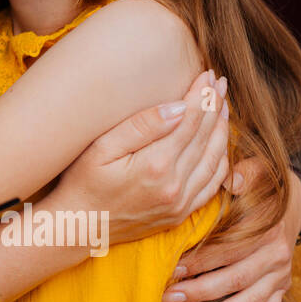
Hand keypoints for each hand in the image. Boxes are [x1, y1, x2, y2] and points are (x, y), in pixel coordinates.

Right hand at [56, 69, 230, 245]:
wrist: (78, 227)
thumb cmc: (82, 182)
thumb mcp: (102, 149)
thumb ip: (142, 127)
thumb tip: (179, 107)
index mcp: (156, 166)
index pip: (189, 121)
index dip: (200, 95)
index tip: (207, 74)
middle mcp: (175, 186)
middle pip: (206, 137)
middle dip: (215, 106)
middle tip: (219, 82)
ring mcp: (181, 203)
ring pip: (215, 159)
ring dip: (222, 130)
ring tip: (222, 105)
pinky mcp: (181, 214)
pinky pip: (213, 184)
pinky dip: (221, 159)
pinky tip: (219, 142)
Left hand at [162, 158, 300, 301]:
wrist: (289, 200)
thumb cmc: (258, 184)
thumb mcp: (253, 170)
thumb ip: (242, 174)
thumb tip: (231, 182)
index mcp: (265, 227)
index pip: (228, 249)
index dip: (199, 260)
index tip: (172, 268)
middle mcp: (276, 254)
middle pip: (235, 278)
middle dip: (200, 291)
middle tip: (168, 297)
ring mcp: (281, 273)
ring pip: (250, 300)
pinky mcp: (283, 286)